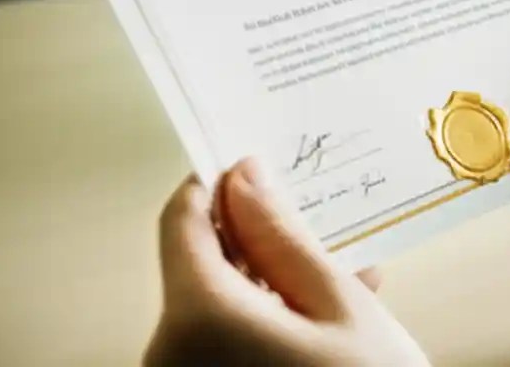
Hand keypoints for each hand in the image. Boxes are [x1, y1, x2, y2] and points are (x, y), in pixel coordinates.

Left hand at [144, 158, 428, 366]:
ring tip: (341, 277)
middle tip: (313, 221)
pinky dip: (268, 324)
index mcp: (196, 318)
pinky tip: (327, 319)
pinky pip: (224, 345)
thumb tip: (245, 180)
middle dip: (257, 239)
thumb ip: (283, 235)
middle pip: (200, 265)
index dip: (218, 181)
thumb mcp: (337, 304)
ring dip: (272, 284)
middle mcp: (168, 355)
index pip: (181, 219)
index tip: (253, 162)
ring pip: (218, 307)